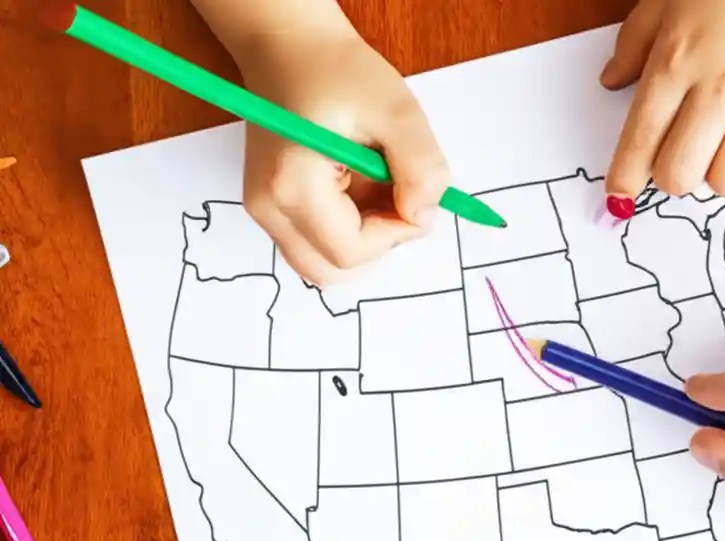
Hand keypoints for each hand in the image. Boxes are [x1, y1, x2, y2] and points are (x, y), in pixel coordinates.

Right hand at [236, 33, 448, 284]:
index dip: (397, 233)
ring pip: (325, 264)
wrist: (291, 49)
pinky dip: (348, 228)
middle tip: (394, 195)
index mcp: (293, 186)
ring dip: (364, 239)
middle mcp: (269, 208)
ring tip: (374, 186)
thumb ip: (421, 168)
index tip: (413, 195)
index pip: (352, 252)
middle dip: (378, 245)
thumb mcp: (398, 111)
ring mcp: (265, 211)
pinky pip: (317, 243)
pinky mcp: (273, 208)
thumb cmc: (338, 73)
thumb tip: (423, 217)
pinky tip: (357, 186)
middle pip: (332, 272)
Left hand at [600, 0, 724, 202]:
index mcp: (676, 60)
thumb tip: (613, 80)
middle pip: (679, 176)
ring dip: (723, 174)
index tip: (621, 191)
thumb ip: (636, 40)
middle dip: (673, 176)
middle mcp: (717, 88)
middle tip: (682, 155)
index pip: (639, 140)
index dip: (625, 176)